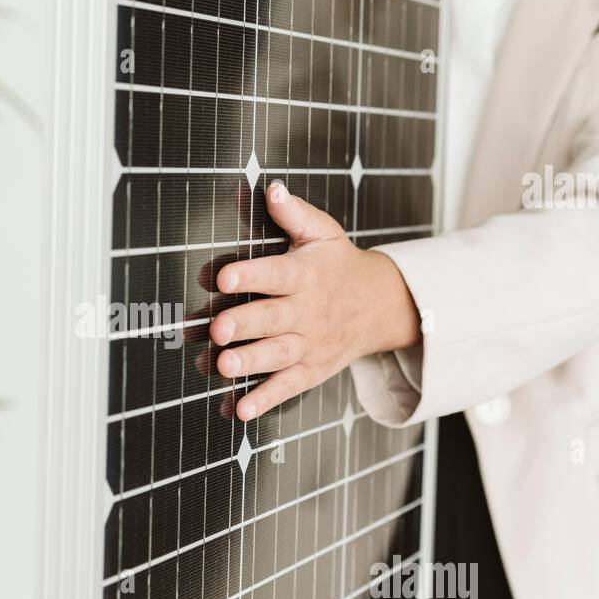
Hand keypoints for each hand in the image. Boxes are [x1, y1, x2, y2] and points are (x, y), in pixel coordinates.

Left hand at [210, 179, 421, 420]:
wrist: (381, 305)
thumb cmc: (339, 265)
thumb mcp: (322, 232)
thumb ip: (293, 213)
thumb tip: (269, 189)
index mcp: (305, 275)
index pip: (275, 273)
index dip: (249, 274)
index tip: (222, 276)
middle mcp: (306, 312)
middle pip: (273, 319)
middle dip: (244, 325)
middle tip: (217, 329)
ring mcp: (310, 344)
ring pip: (278, 355)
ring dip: (250, 363)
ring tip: (223, 366)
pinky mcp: (311, 370)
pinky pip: (288, 387)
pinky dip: (265, 401)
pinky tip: (240, 410)